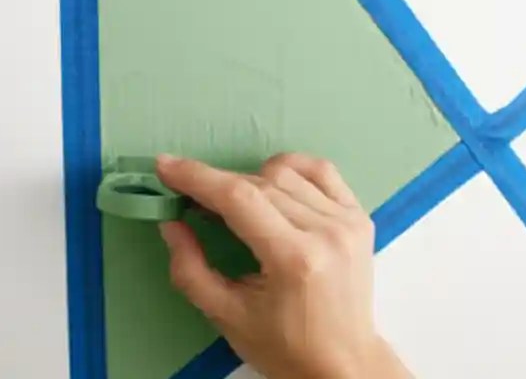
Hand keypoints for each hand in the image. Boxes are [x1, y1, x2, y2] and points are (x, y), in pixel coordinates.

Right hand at [154, 153, 411, 378]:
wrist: (343, 362)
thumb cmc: (283, 346)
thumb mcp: (226, 316)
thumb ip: (190, 268)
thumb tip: (171, 221)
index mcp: (294, 259)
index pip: (240, 199)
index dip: (198, 177)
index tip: (166, 166)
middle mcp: (326, 231)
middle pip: (261, 183)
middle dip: (218, 183)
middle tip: (191, 197)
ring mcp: (348, 221)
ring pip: (289, 173)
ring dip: (251, 179)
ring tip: (233, 204)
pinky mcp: (360, 216)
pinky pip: (322, 172)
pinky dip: (292, 169)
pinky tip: (272, 182)